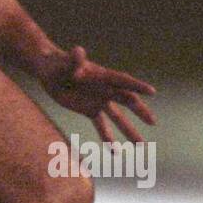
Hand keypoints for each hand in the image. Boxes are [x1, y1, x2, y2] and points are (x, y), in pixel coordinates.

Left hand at [33, 44, 156, 142]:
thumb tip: (78, 50)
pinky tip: (115, 151)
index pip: (122, 81)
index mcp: (102, 75)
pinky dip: (108, 138)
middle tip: (152, 122)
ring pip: (118, 117)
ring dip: (129, 131)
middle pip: (126, 100)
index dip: (136, 86)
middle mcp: (105, 89)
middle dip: (140, 111)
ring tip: (141, 146)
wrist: (50, 71)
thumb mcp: (64, 64)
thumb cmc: (57, 64)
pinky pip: (102, 125)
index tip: (152, 92)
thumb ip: (73, 60)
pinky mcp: (90, 110)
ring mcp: (99, 100)